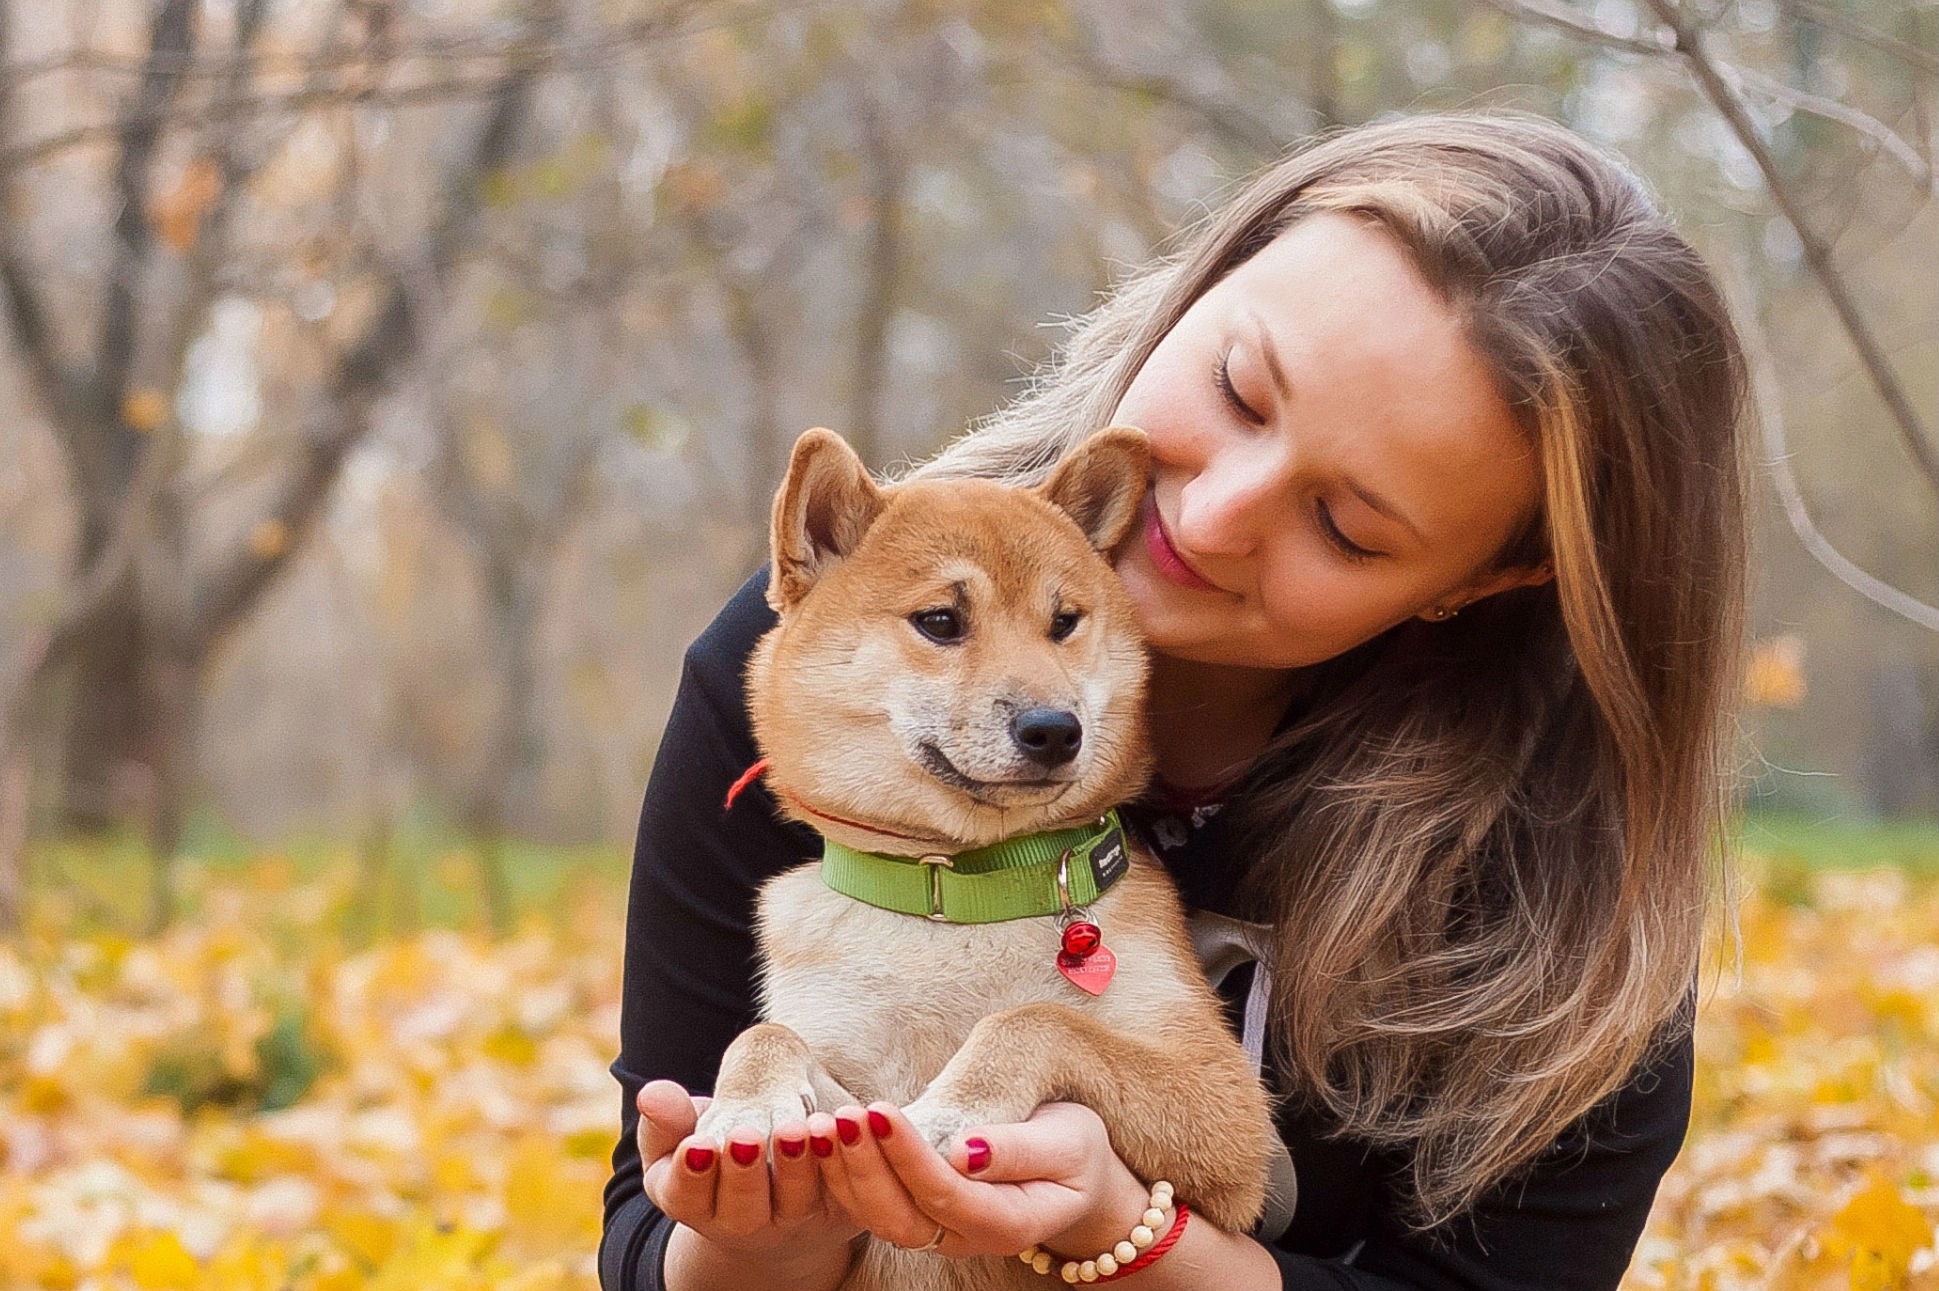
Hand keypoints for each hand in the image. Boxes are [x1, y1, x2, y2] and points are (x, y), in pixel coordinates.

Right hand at [636, 1080, 863, 1259]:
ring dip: (795, 1168)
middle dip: (743, 1175)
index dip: (693, 1173)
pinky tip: (835, 1130)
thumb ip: (666, 1120)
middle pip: (743, 1213)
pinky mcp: (840, 1212)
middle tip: (746, 1136)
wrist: (774, 1182)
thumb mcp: (681, 1140)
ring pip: (797, 1204)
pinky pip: (844, 1195)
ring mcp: (795, 1222)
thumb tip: (651, 1094)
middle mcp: (744, 1225)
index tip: (698, 1143)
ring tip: (793, 1129)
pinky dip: (841, 1164)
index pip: (686, 1198)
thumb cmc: (716, 1148)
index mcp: (695, 1206)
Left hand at [816, 1100, 1153, 1259]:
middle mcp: (966, 1237)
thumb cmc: (1076, 1152)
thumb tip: (964, 1151)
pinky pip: (873, 1205)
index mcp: (1007, 1222)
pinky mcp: (921, 1212)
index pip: (945, 1194)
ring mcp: (940, 1231)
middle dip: (867, 1167)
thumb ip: (1019, 1150)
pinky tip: (826, 1136)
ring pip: (879, 1219)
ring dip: (846, 1173)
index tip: (881, 1111)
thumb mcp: (1068, 1142)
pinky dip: (844, 1174)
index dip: (908, 1156)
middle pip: (901, 1218)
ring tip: (825, 1123)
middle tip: (845, 1116)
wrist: (1077, 1176)